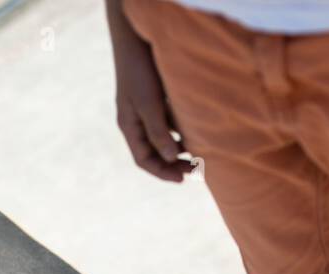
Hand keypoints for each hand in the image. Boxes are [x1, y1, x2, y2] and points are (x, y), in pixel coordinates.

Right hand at [106, 0, 191, 181]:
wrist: (137, 38)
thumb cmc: (141, 71)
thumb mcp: (149, 104)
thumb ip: (159, 132)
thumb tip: (172, 159)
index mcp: (129, 126)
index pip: (144, 160)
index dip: (163, 173)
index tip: (183, 179)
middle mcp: (136, 121)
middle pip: (154, 152)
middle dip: (173, 164)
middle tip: (196, 170)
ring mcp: (145, 110)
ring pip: (163, 138)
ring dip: (180, 148)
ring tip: (199, 153)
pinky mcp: (156, 98)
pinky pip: (169, 122)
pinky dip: (182, 130)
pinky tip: (196, 129)